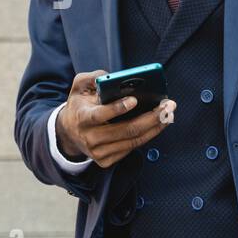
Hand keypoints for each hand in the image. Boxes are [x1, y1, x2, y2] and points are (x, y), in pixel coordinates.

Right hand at [55, 69, 175, 168]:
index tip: (135, 99)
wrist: (68, 133)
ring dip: (155, 127)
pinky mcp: (106, 161)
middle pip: (127, 130)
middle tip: (167, 106)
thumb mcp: (79, 87)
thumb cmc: (79, 106)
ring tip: (168, 114)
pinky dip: (148, 136)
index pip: (100, 115)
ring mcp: (99, 152)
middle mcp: (91, 138)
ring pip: (134, 140)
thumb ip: (92, 77)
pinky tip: (158, 125)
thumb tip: (112, 76)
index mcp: (82, 118)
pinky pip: (132, 148)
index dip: (118, 108)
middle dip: (151, 117)